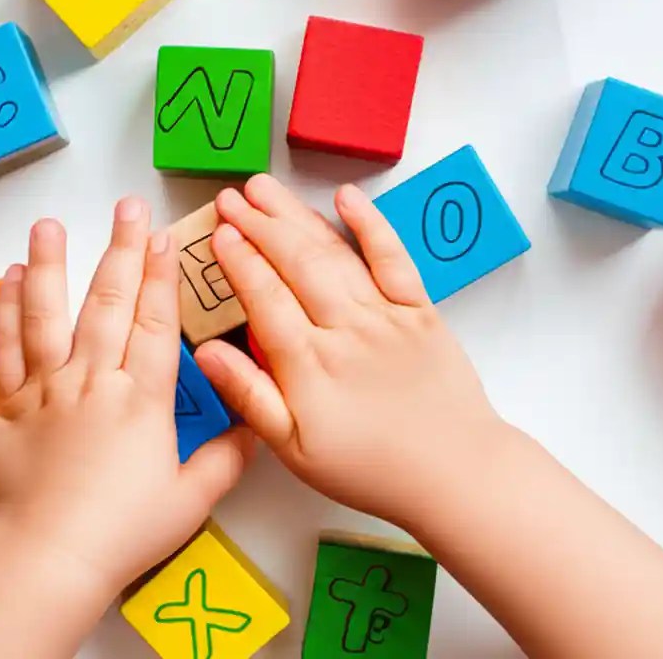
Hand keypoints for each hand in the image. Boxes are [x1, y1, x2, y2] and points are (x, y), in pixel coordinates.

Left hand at [0, 198, 252, 595]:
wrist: (49, 556)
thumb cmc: (123, 532)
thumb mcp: (191, 500)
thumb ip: (228, 459)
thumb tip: (258, 428)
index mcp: (143, 399)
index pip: (155, 322)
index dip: (161, 276)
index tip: (165, 237)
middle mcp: (94, 380)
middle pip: (108, 303)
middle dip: (121, 249)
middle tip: (128, 207)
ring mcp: (47, 389)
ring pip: (47, 314)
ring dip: (50, 264)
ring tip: (50, 225)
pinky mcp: (9, 406)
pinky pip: (5, 348)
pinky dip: (5, 310)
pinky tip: (10, 278)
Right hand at [195, 175, 505, 530]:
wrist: (454, 473)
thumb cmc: (370, 468)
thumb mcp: (296, 450)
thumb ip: (250, 395)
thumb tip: (207, 351)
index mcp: (309, 366)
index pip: (265, 298)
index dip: (239, 261)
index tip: (219, 233)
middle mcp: (346, 330)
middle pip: (295, 264)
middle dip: (258, 226)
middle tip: (230, 197)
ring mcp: (386, 316)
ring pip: (334, 254)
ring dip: (296, 216)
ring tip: (265, 189)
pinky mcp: (420, 311)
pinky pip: (393, 258)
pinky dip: (370, 224)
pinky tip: (346, 198)